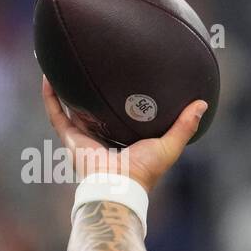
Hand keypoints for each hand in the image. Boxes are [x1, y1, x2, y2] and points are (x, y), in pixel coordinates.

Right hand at [41, 75, 206, 191]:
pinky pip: (56, 113)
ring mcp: (83, 138)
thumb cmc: (144, 171)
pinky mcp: (70, 138)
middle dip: (91, 91)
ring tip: (65, 64)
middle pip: (94, 110)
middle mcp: (101, 137)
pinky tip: (48, 75)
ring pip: (71, 108)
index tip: (124, 79)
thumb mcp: (169, 144)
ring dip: (66, 89)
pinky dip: (50, 96)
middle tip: (92, 66)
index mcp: (123, 140)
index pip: (120, 117)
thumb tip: (202, 103)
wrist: (119, 186)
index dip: (120, 100)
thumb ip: (184, 125)